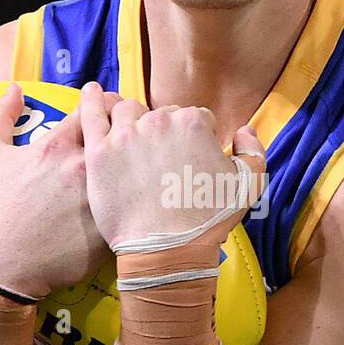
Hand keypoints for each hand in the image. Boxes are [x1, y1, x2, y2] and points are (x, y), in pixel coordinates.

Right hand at [0, 81, 121, 295]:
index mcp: (57, 147)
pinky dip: (137, 198)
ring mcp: (100, 201)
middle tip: (127, 132)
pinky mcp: (110, 230)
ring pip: (136, 170)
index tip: (105, 108)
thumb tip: (14, 88)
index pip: (95, 107)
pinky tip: (135, 198)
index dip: (103, 103)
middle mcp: (83, 170)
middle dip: (127, 128)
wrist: (2, 267)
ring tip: (138, 164)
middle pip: (122, 134)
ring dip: (138, 162)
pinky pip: (134, 205)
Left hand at [77, 80, 266, 252]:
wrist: (167, 251)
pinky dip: (90, 100)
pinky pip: (90, 114)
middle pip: (160, 114)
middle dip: (162, 132)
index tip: (187, 161)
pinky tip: (91, 93)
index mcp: (193, 123)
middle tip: (160, 162)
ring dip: (130, 121)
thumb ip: (253, 151)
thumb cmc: (207, 222)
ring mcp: (125, 135)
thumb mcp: (249, 187)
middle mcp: (159, 121)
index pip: (194, 117)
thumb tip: (243, 130)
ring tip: (130, 142)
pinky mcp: (99, 152)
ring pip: (126, 112)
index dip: (193, 140)